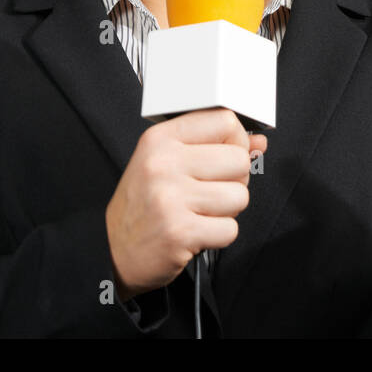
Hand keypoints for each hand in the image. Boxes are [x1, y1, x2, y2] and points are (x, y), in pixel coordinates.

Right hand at [106, 108, 266, 300]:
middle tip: (209, 191)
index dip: (235, 141)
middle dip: (234, 180)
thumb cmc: (144, 204)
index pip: (224, 121)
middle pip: (239, 160)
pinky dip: (219, 235)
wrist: (114, 250)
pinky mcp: (180, 232)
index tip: (225, 156)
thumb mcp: (168, 163)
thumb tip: (258, 142)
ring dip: (227, 211)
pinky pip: (230, 229)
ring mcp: (171, 198)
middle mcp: (163, 164)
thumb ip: (213, 147)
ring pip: (240, 196)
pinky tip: (197, 231)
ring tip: (200, 212)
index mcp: (160, 139)